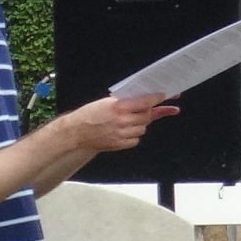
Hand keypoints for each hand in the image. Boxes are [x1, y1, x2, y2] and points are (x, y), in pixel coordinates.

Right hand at [63, 94, 178, 150]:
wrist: (76, 132)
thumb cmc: (89, 114)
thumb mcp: (107, 102)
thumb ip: (125, 102)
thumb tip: (144, 101)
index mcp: (118, 106)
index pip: (145, 102)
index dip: (156, 99)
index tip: (164, 96)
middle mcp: (122, 120)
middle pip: (147, 116)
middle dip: (148, 113)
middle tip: (147, 110)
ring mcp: (121, 133)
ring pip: (143, 129)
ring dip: (140, 125)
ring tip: (128, 122)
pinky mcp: (120, 144)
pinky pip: (136, 140)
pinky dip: (133, 136)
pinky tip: (123, 132)